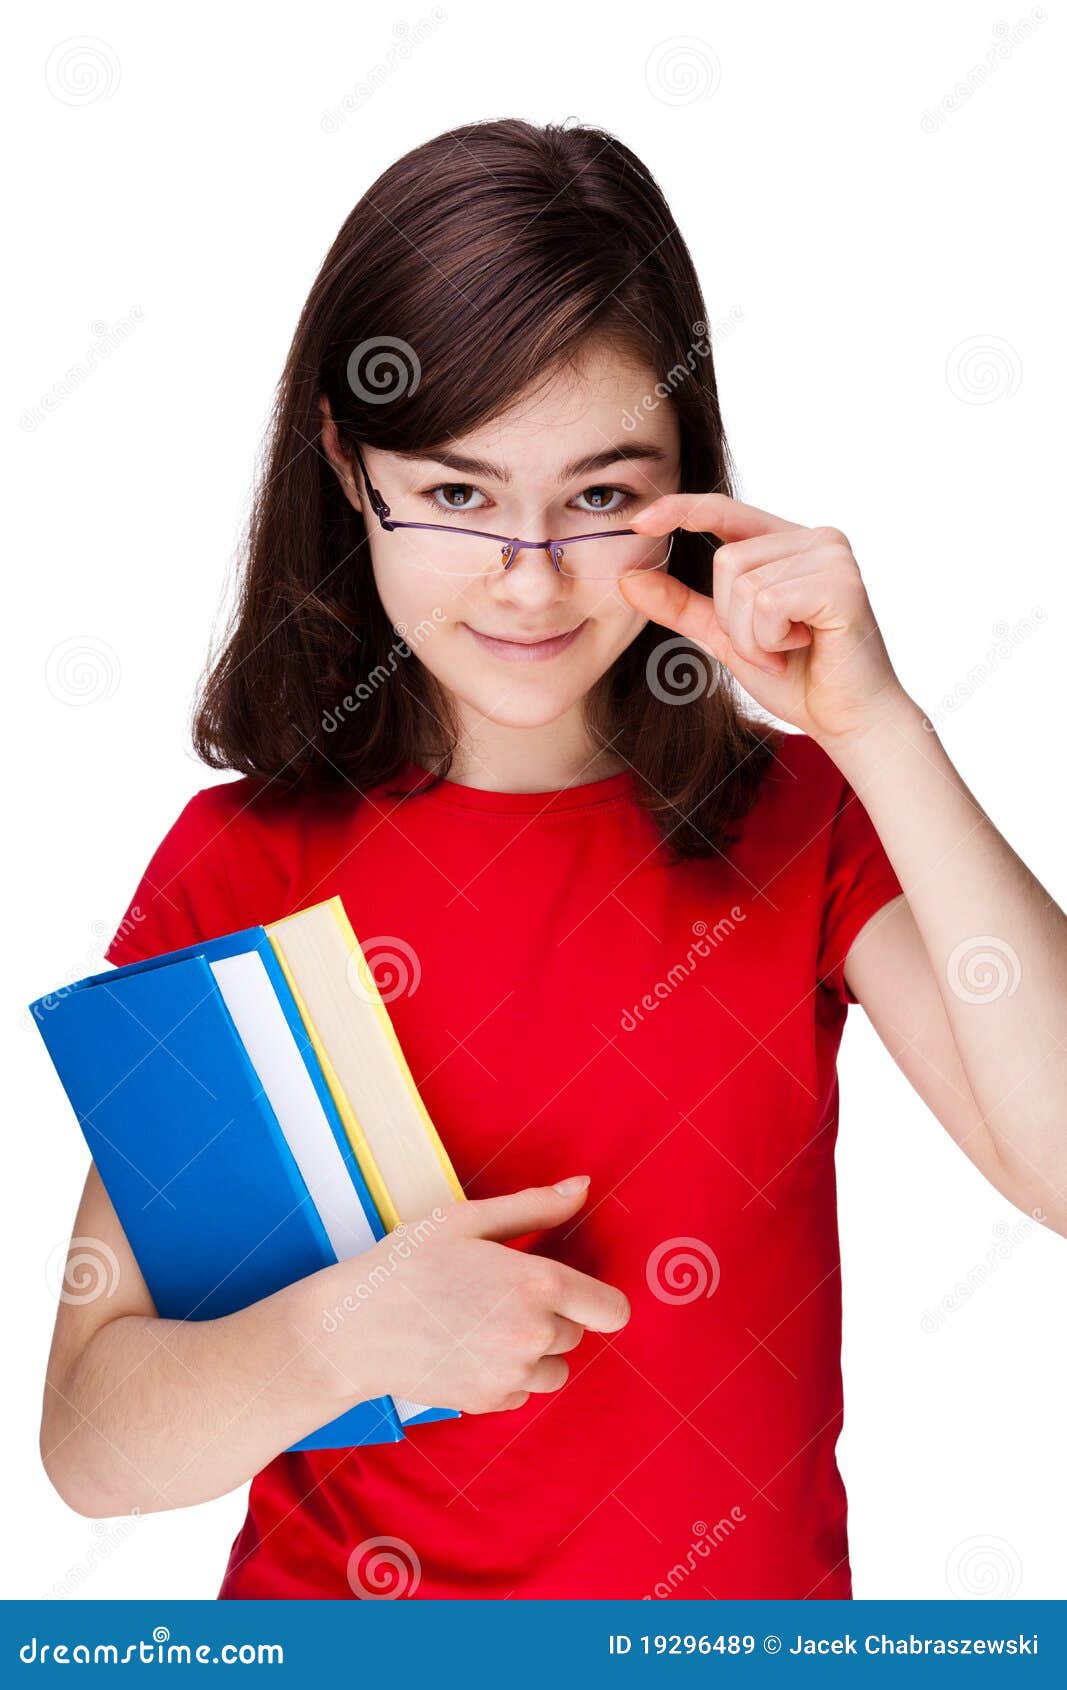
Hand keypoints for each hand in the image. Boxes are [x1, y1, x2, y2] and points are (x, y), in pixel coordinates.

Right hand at [317, 1176, 629, 1414]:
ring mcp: (513, 1373)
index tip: (569, 1289)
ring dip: (535, 1350)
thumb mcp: (468, 1220)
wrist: (354, 1328)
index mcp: (537, 1283)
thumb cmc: (408, 1263)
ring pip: (556, 1367)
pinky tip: (468, 1348)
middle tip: (499, 1295)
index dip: (596, 1298)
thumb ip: (535, 1207)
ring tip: (484, 1323)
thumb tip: (583, 1187)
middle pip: (578, 1333)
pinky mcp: (491, 1401)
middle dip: (551, 1315)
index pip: (612, 1310)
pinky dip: (507, 1374)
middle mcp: (534, 1333)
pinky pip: (523, 1391)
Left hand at [619, 492, 908, 744]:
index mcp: (788, 542)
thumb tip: (628, 580)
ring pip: (744, 585)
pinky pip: (769, 604)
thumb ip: (682, 606)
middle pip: (727, 560)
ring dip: (753, 637)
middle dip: (733, 620)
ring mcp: (832, 554)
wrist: (848, 719)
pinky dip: (771, 639)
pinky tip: (805, 647)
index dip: (680, 510)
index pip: (725, 510)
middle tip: (772, 648)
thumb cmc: (797, 677)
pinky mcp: (842, 581)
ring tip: (789, 651)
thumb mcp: (726, 637)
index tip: (638, 522)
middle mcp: (816, 537)